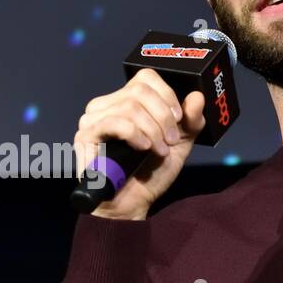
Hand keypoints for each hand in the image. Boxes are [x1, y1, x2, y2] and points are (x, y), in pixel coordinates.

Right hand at [74, 69, 205, 220]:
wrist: (132, 204)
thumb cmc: (150, 174)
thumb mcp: (178, 144)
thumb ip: (190, 120)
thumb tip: (196, 96)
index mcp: (126, 101)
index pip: (146, 78)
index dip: (167, 95)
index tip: (179, 119)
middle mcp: (107, 105)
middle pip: (140, 90)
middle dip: (163, 117)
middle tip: (170, 140)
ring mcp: (93, 119)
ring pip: (130, 106)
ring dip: (152, 130)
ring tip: (158, 150)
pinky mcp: (85, 135)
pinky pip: (114, 122)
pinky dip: (135, 134)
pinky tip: (143, 148)